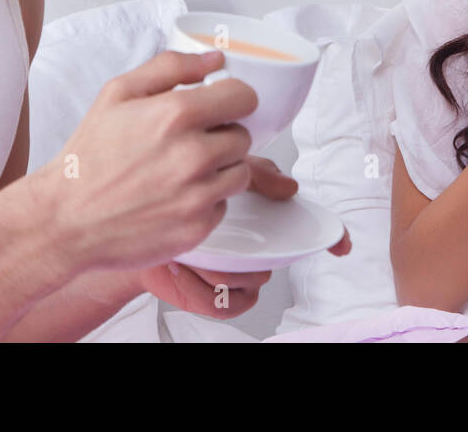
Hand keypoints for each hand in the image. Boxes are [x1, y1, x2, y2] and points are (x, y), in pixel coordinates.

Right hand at [30, 50, 257, 275]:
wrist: (64, 220)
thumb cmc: (89, 157)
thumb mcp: (118, 93)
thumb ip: (171, 67)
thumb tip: (214, 59)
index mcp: (176, 115)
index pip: (244, 97)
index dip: (232, 100)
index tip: (219, 108)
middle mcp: (193, 155)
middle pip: (243, 137)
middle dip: (221, 136)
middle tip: (188, 144)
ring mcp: (197, 196)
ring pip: (239, 173)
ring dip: (219, 170)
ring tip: (182, 171)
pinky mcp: (197, 228)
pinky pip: (223, 206)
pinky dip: (206, 202)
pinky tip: (174, 197)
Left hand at [137, 157, 351, 317]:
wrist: (128, 223)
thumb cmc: (170, 191)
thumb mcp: (210, 164)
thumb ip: (251, 171)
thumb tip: (288, 186)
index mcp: (259, 218)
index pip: (306, 229)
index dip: (330, 237)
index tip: (339, 243)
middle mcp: (252, 249)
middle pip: (275, 263)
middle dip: (246, 251)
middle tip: (216, 233)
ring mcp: (234, 274)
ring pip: (252, 283)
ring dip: (220, 268)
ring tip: (191, 249)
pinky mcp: (212, 298)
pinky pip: (228, 304)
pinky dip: (205, 289)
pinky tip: (184, 268)